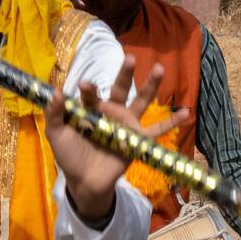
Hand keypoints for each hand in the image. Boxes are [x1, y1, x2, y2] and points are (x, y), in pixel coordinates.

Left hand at [44, 54, 189, 220]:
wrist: (84, 182)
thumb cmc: (70, 156)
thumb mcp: (57, 135)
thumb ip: (54, 114)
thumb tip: (54, 92)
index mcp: (91, 109)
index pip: (92, 95)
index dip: (89, 90)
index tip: (85, 87)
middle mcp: (110, 113)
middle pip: (120, 89)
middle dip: (125, 74)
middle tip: (131, 57)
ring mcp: (125, 125)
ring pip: (141, 102)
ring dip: (151, 87)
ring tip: (160, 69)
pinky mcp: (136, 141)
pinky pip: (156, 131)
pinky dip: (171, 123)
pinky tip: (186, 112)